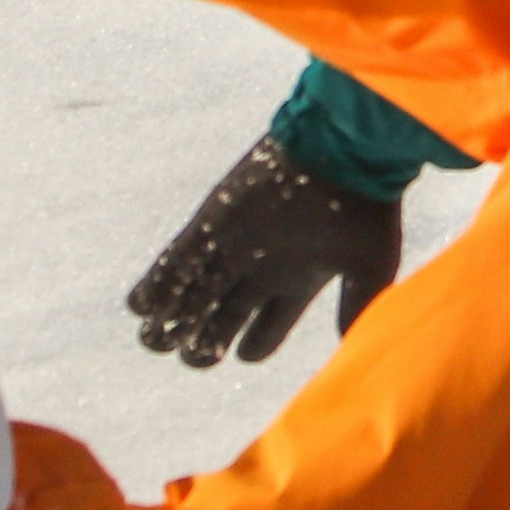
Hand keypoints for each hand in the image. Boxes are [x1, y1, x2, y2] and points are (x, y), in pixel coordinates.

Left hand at [125, 135, 402, 367]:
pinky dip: (156, 284)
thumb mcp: (371, 267)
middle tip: (190, 358)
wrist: (343, 150)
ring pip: (193, 291)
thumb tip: (348, 348)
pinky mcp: (210, 224)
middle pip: (223, 315)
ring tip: (153, 341)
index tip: (240, 355)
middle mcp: (261, 267)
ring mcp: (233, 246)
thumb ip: (356, 308)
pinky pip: (174, 260)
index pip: (267, 326)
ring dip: (170, 318)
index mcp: (297, 281)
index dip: (252, 346)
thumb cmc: (363, 208)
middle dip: (203, 341)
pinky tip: (139, 307)